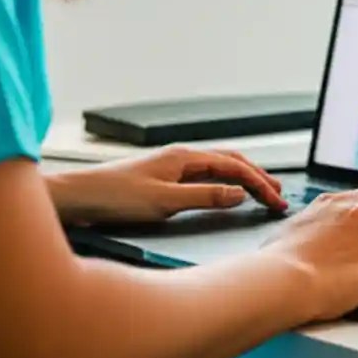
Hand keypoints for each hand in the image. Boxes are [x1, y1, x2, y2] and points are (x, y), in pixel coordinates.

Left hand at [45, 146, 287, 224]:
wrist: (77, 197)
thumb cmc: (114, 197)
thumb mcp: (165, 201)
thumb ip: (205, 196)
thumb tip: (238, 193)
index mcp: (186, 157)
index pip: (235, 167)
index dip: (260, 184)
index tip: (277, 201)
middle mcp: (182, 156)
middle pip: (232, 161)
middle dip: (259, 177)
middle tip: (279, 195)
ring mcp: (172, 165)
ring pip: (219, 167)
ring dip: (243, 178)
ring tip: (261, 192)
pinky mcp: (163, 177)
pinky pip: (205, 175)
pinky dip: (224, 182)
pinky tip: (226, 192)